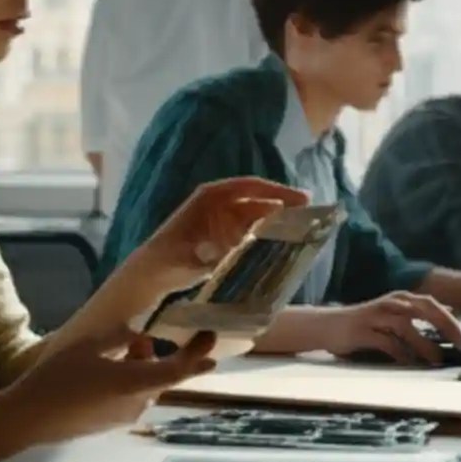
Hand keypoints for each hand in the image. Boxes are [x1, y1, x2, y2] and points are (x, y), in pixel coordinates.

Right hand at [5, 327, 216, 444]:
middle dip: (167, 355)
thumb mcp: (91, 345)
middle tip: (159, 336)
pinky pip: (133, 396)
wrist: (28, 417)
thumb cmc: (59, 377)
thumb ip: (120, 336)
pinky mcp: (111, 422)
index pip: (178, 369)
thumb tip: (139, 333)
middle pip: (164, 377)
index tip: (211, 335)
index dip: (198, 352)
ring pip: (148, 386)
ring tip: (128, 345)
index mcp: (135, 383)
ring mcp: (123, 416)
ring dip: (145, 365)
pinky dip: (133, 378)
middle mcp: (136, 403)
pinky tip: (113, 364)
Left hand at [128, 177, 308, 290]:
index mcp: (210, 198)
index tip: (300, 199)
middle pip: (258, 200)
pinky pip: (251, 232)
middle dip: (283, 205)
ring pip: (257, 216)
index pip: (250, 187)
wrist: (150, 274)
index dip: (276, 191)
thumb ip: (204, 256)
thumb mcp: (184, 257)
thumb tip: (224, 254)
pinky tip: (281, 247)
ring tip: (301, 230)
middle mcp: (220, 204)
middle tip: (310, 214)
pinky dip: (265, 237)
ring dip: (277, 221)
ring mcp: (224, 219)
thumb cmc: (164, 261)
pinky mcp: (226, 236)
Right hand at [325, 292, 460, 365]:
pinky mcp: (363, 331)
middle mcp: (391, 303)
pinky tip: (410, 364)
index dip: (450, 321)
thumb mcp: (392, 315)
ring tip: (437, 360)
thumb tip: (447, 318)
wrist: (326, 325)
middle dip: (445, 326)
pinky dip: (401, 354)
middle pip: (425, 308)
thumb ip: (416, 316)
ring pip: (406, 326)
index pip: (432, 304)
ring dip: (424, 344)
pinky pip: (387, 343)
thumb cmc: (364, 323)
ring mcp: (376, 316)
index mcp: (400, 298)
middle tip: (459, 346)